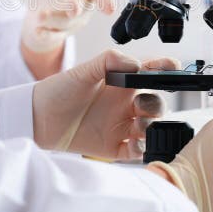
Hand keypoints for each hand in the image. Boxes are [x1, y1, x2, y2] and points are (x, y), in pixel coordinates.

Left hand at [22, 0, 114, 53]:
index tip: (109, 8)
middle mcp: (80, 5)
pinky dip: (43, 33)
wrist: (39, 2)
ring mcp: (65, 20)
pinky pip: (49, 34)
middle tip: (73, 9)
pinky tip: (37, 30)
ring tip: (40, 14)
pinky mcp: (50, 30)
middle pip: (80, 9)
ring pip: (63, 22)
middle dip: (76, 9)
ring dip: (53, 19)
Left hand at [32, 50, 173, 159]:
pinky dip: (142, 148)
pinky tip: (136, 143)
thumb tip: (136, 63)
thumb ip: (110, 60)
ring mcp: (120, 125)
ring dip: (151, 126)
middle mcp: (124, 103)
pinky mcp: (113, 147)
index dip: (166, 69)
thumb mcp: (83, 70)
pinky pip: (136, 150)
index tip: (175, 67)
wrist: (37, 118)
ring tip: (137, 125)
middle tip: (142, 104)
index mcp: (121, 82)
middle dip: (157, 104)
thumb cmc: (59, 90)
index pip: (151, 73)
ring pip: (150, 127)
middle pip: (155, 103)